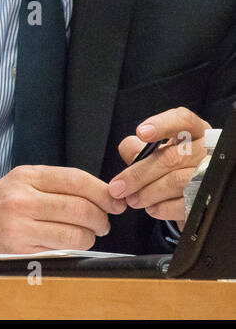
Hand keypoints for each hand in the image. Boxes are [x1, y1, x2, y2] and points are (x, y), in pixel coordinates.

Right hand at [0, 165, 125, 254]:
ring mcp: (21, 226)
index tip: (114, 200)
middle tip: (102, 222)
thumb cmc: (2, 202)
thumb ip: (59, 184)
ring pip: (76, 233)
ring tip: (86, 234)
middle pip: (80, 208)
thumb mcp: (24, 181)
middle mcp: (22, 199)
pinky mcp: (22, 249)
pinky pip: (63, 250)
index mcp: (26, 177)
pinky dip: (74, 248)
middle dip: (101, 217)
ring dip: (90, 236)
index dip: (102, 192)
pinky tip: (69, 243)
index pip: (75, 180)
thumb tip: (104, 195)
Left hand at [110, 107, 211, 224]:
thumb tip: (130, 149)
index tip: (141, 133)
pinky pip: (185, 203)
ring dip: (148, 193)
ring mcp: (211, 173)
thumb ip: (139, 147)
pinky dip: (164, 208)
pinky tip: (152, 207)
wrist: (193, 192)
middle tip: (118, 187)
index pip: (183, 120)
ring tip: (132, 199)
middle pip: (172, 157)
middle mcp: (206, 149)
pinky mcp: (209, 197)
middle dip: (138, 174)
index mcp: (193, 132)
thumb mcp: (156, 151)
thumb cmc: (172, 166)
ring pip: (177, 181)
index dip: (162, 125)